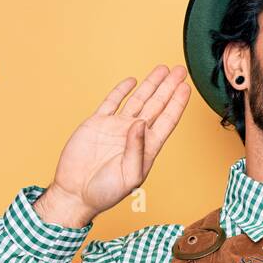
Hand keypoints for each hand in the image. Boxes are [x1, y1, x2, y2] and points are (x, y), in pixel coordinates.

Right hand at [33, 64, 190, 228]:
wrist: (75, 193)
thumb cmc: (105, 193)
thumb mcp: (129, 177)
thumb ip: (137, 150)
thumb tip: (140, 123)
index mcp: (146, 148)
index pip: (167, 120)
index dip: (177, 103)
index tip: (186, 87)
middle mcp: (134, 135)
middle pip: (157, 105)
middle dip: (169, 87)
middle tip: (180, 70)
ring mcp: (116, 127)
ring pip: (138, 100)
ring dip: (151, 84)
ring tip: (163, 69)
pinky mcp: (97, 123)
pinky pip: (112, 102)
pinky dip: (122, 90)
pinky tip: (132, 81)